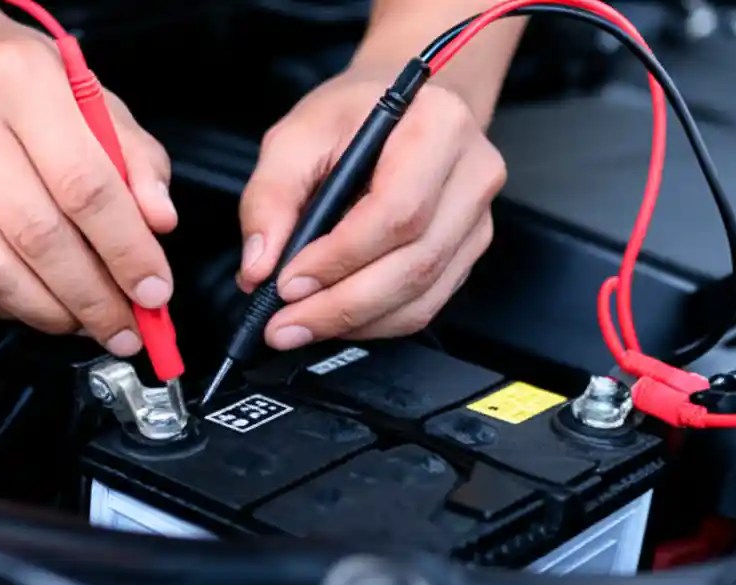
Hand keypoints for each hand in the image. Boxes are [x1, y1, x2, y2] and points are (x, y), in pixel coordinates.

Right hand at [0, 5, 176, 356]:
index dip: (126, 250)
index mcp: (19, 78)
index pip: (84, 185)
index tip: (154, 290)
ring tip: (86, 321)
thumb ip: (135, 160)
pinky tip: (37, 306)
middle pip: (38, 236)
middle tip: (125, 326)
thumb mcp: (91, 99)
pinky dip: (7, 307)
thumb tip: (158, 225)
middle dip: (93, 296)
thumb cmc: (18, 86)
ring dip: (51, 312)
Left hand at [238, 67, 506, 349]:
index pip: (396, 212)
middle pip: (414, 263)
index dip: (339, 258)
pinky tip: (335, 319)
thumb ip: (269, 197)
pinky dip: (374, 322)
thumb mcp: (294, 137)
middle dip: (341, 305)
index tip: (288, 283)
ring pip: (422, 294)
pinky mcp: (467, 250)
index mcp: (437, 128)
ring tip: (300, 327)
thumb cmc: (350, 115)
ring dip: (355, 322)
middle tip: (285, 325)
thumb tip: (259, 267)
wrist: (398, 107)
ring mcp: (476, 217)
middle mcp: (472, 174)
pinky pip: (426, 304)